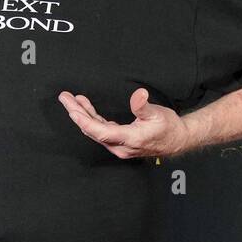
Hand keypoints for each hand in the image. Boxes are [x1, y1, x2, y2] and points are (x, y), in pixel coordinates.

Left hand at [56, 87, 185, 159]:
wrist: (177, 140)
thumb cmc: (168, 127)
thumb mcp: (157, 113)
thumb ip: (143, 106)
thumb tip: (138, 95)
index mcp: (129, 139)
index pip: (100, 131)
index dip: (84, 120)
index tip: (72, 108)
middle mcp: (121, 146)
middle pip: (93, 131)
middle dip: (77, 113)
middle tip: (64, 98)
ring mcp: (119, 146)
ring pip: (95, 131)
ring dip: (83, 115)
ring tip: (72, 100)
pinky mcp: (119, 142)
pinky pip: (101, 131)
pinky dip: (92, 118)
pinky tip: (86, 108)